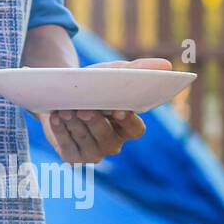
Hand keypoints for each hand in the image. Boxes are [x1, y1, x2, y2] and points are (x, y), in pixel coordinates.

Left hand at [40, 58, 170, 163]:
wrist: (60, 93)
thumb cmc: (92, 85)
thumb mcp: (112, 73)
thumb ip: (138, 70)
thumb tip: (167, 66)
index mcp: (128, 127)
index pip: (136, 130)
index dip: (128, 123)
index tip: (119, 110)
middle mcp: (113, 144)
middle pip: (108, 139)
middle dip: (95, 123)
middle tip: (83, 110)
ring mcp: (93, 153)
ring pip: (87, 143)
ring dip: (75, 126)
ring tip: (65, 110)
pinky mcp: (73, 157)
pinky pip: (68, 148)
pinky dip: (61, 132)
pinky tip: (56, 118)